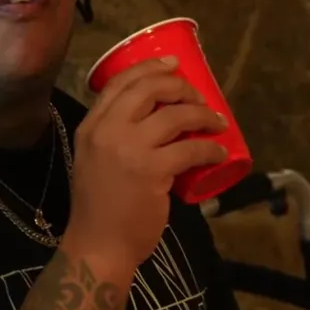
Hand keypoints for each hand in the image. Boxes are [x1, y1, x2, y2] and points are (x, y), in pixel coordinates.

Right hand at [64, 57, 227, 270]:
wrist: (98, 246)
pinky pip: (190, 148)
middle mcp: (106, 131)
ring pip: (174, 115)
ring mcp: (128, 149)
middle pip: (148, 89)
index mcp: (90, 126)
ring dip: (202, 114)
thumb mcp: (95, 160)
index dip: (149, 67)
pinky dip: (210, 147)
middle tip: (198, 95)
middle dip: (180, 86)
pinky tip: (219, 150)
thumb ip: (113, 137)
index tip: (173, 64)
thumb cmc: (99, 208)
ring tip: (216, 122)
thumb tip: (155, 121)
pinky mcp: (151, 171)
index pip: (118, 82)